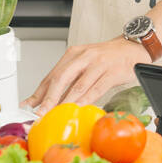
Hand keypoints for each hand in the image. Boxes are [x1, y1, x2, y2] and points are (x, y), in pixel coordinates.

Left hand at [24, 37, 150, 111]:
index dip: (39, 92)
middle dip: (49, 98)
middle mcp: (85, 56)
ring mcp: (99, 63)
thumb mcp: (84, 63)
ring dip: (65, 102)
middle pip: (62, 78)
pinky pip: (96, 88)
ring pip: (78, 85)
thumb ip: (68, 79)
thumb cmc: (107, 59)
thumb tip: (46, 100)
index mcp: (74, 53)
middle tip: (40, 112)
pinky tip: (78, 109)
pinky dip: (86, 100)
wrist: (133, 48)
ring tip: (56, 114)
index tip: (28, 106)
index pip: (52, 75)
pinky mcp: (112, 72)